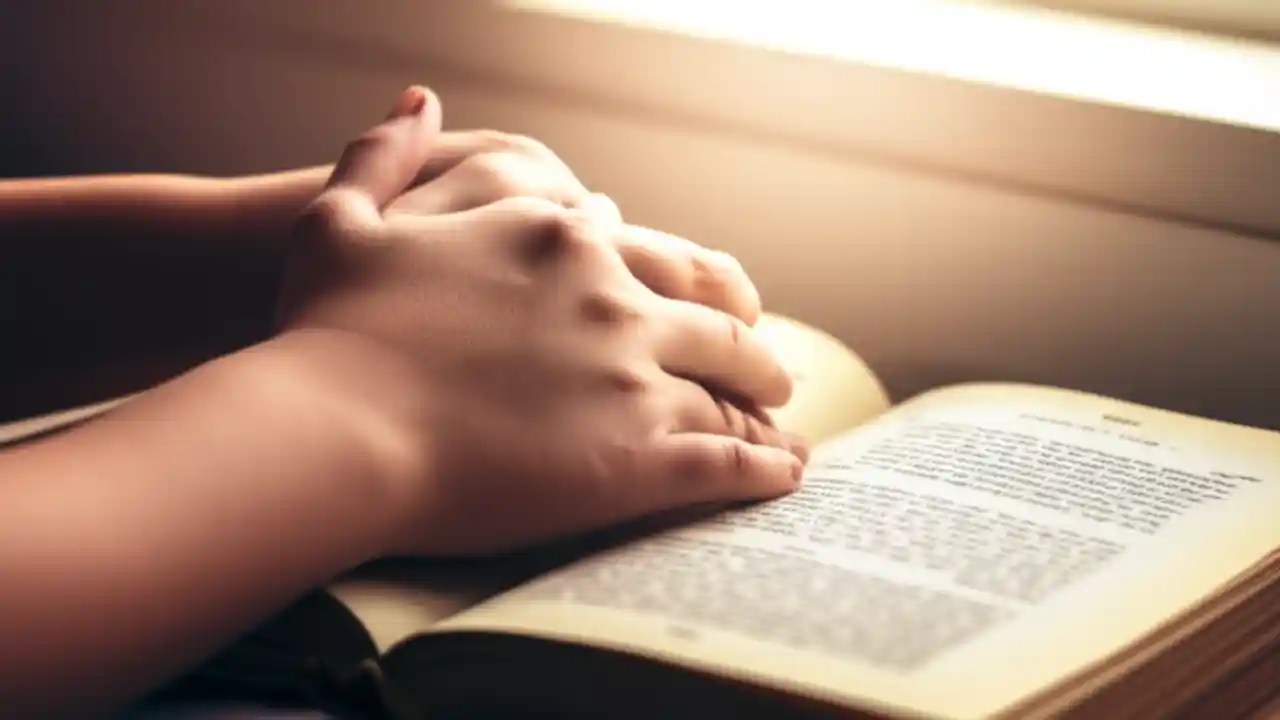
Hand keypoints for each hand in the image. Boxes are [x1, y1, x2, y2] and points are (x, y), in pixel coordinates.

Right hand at [276, 86, 805, 554]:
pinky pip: (724, 461)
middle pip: (708, 315)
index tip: (689, 301)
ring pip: (730, 386)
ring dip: (765, 407)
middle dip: (745, 343)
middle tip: (767, 368)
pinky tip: (781, 476)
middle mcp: (611, 296)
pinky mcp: (636, 456)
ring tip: (784, 425)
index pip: (645, 252)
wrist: (331, 427)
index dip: (673, 281)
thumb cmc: (327, 330)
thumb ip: (385, 154)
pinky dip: (762, 470)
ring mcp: (632, 375)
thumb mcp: (343, 218)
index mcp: (556, 236)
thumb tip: (417, 101)